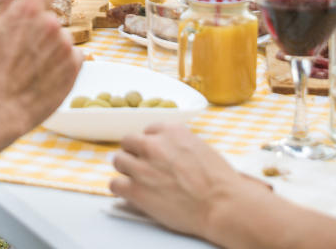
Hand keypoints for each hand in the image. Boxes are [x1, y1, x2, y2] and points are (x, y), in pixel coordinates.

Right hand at [0, 0, 81, 132]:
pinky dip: (63, 65)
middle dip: (41, 31)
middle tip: (24, 51)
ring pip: (62, 40)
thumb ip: (6, 6)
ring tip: (32, 69)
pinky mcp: (74, 66)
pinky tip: (45, 77)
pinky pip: (74, 57)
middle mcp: (50, 22)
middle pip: (52, 19)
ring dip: (52, 49)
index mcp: (28, 10)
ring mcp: (64, 45)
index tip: (38, 5)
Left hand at [111, 124, 257, 240]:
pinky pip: (114, 184)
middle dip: (134, 153)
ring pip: (118, 160)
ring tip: (136, 180)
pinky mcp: (135, 191)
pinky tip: (130, 193)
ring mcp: (142, 168)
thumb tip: (172, 150)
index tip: (153, 153)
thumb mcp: (201, 147)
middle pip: (128, 142)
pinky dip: (120, 188)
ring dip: (126, 169)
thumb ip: (179, 144)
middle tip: (142, 166)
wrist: (221, 204)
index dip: (150, 143)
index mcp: (170, 131)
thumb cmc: (219, 180)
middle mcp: (153, 145)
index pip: (148, 131)